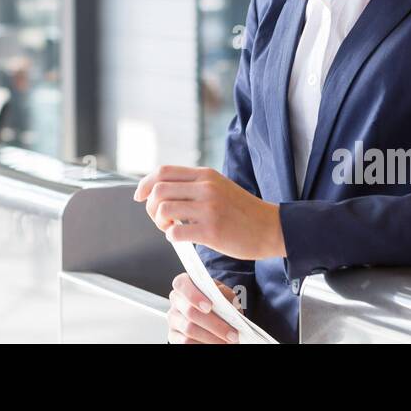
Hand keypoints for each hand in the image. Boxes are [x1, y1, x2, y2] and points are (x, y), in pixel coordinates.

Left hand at [134, 165, 285, 260]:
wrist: (271, 227)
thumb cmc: (242, 210)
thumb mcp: (218, 186)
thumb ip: (193, 185)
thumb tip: (160, 191)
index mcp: (205, 174)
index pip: (163, 171)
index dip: (145, 184)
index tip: (139, 196)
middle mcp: (206, 187)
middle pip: (158, 190)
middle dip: (150, 207)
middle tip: (160, 220)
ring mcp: (209, 208)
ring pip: (164, 210)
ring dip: (160, 223)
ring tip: (171, 229)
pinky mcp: (212, 230)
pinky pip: (177, 233)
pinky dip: (172, 237)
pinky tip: (182, 239)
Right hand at [167, 273, 241, 343]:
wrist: (216, 318)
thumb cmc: (218, 303)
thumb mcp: (224, 294)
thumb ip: (224, 294)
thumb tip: (225, 301)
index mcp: (185, 284)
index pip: (181, 284)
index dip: (193, 295)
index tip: (210, 306)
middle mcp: (176, 300)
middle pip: (189, 311)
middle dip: (214, 324)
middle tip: (232, 333)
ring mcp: (173, 319)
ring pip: (189, 330)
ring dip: (212, 338)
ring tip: (229, 341)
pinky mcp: (174, 336)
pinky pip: (186, 342)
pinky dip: (204, 344)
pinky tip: (217, 344)